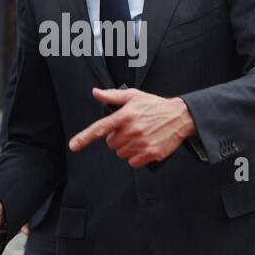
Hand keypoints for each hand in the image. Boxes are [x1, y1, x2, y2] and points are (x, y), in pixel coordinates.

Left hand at [68, 87, 194, 167]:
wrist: (180, 116)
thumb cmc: (155, 105)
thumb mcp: (134, 96)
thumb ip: (113, 96)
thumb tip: (96, 93)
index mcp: (125, 115)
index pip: (100, 128)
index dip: (85, 137)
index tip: (74, 145)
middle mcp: (132, 130)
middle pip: (111, 144)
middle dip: (118, 138)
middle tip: (130, 129)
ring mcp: (142, 143)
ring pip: (121, 153)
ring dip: (127, 148)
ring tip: (139, 136)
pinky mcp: (151, 153)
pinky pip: (133, 162)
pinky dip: (136, 157)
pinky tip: (144, 145)